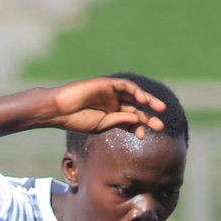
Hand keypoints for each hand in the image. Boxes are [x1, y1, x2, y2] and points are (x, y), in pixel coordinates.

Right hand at [47, 77, 166, 138]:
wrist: (59, 110)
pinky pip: (125, 86)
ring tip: (160, 109)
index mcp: (112, 115)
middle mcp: (113, 103)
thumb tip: (138, 118)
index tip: (143, 136)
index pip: (131, 120)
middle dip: (149, 116)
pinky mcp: (106, 84)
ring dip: (148, 100)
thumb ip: (120, 121)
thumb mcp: (102, 125)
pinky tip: (142, 99)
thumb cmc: (77, 120)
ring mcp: (110, 93)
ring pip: (134, 95)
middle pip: (136, 107)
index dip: (139, 127)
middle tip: (161, 125)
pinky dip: (135, 91)